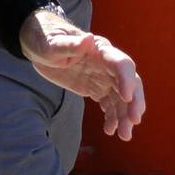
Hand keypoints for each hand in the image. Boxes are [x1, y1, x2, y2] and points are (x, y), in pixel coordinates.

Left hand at [20, 10, 144, 140]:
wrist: (40, 46)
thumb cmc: (45, 39)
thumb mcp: (52, 43)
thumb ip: (69, 44)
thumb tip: (89, 39)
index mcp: (99, 49)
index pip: (121, 64)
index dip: (127, 80)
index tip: (127, 97)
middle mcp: (107, 64)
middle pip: (130, 82)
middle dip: (134, 102)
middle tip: (134, 121)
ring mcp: (103, 77)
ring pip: (122, 97)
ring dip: (125, 116)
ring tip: (124, 135)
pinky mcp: (96, 88)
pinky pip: (110, 104)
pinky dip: (113, 117)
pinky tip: (110, 130)